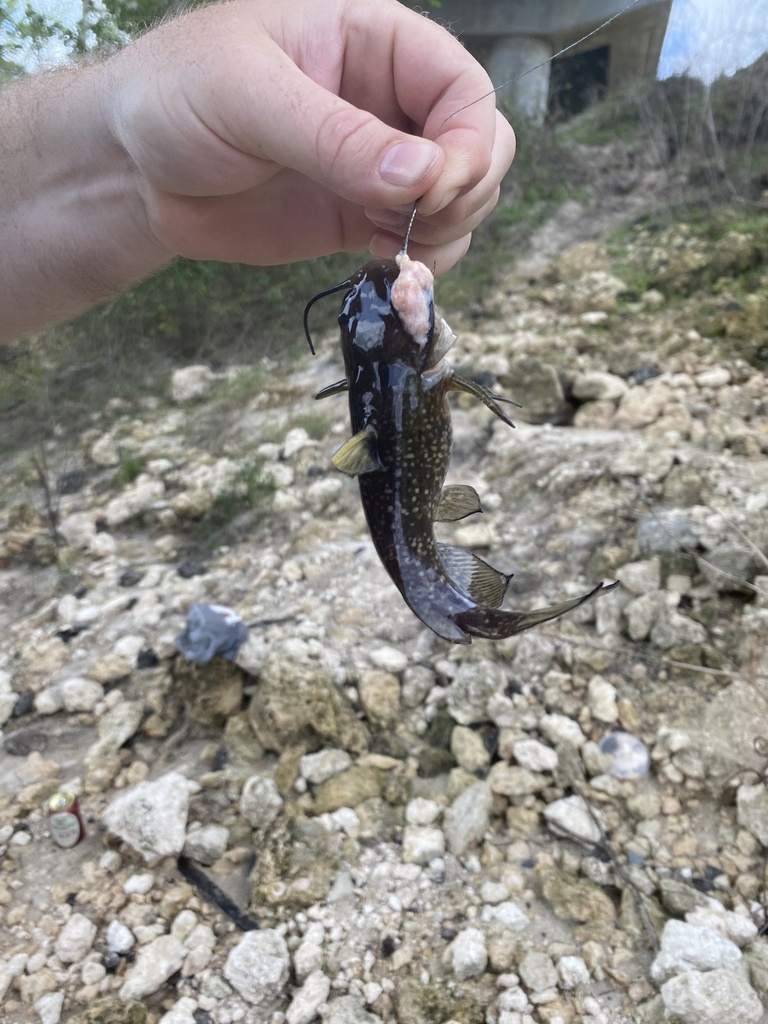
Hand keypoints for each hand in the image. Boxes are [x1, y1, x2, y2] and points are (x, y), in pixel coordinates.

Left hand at [106, 0, 515, 272]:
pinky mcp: (359, 217)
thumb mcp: (249, 98)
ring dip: (448, 232)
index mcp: (373, 42)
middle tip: (416, 220)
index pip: (463, 86)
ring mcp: (377, 165)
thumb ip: (335, 136)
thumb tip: (422, 175)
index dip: (468, 140)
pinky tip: (383, 261)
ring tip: (393, 244)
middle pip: (480, 143)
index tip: (435, 188)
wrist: (134, 169)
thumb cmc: (176, 98)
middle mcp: (388, 103)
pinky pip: (421, 240)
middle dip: (467, 189)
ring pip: (461, 199)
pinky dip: (419, 260)